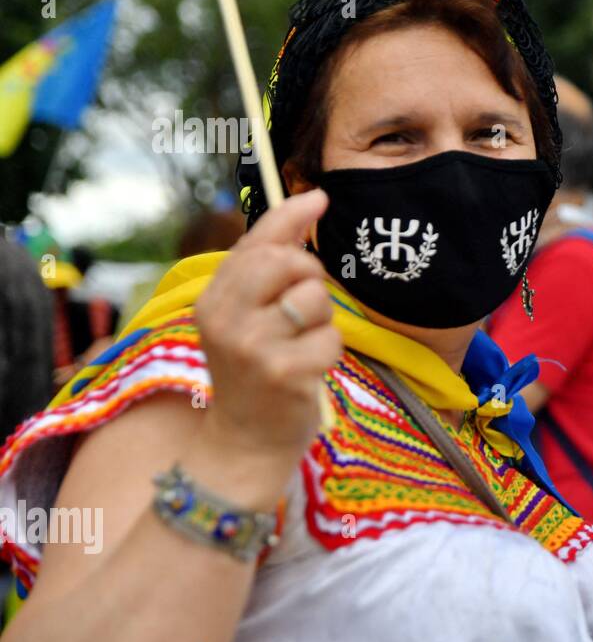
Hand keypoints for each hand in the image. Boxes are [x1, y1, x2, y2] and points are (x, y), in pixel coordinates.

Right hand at [192, 189, 341, 503]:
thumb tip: (311, 199)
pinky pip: (330, 339)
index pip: (255, 244)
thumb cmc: (255, 370)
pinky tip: (309, 370)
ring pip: (314, 300)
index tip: (321, 199)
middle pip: (286, 263)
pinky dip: (329, 353)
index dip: (291, 217)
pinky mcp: (284, 374)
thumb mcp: (247, 316)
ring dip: (323, 320)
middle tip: (305, 304)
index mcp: (212, 300)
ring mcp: (253, 348)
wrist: (245, 442)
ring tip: (303, 343)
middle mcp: (225, 320)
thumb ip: (269, 264)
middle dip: (311, 275)